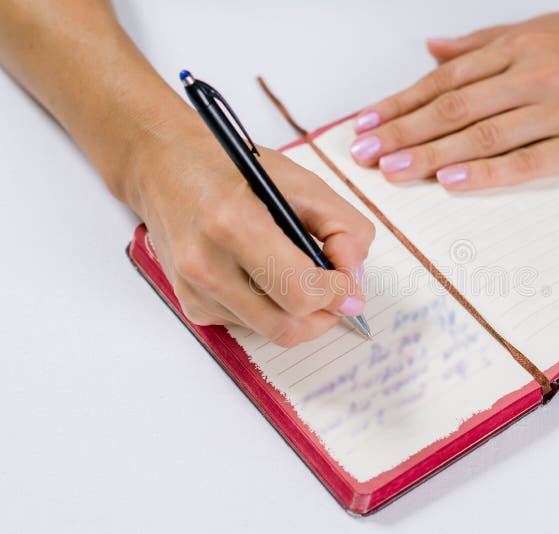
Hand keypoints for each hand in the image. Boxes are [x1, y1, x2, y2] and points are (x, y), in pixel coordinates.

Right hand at [126, 122, 374, 346]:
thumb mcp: (303, 183)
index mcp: (234, 224)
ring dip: (298, 311)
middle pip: (288, 327)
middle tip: (335, 289)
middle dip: (324, 313)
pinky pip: (250, 326)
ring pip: (272, 332)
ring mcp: (194, 290)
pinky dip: (270, 308)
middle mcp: (205, 264)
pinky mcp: (190, 305)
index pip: (302, 293)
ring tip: (299, 272)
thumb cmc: (234, 169)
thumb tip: (355, 284)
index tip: (346, 277)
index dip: (338, 292)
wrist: (164, 166)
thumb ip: (344, 229)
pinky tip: (263, 273)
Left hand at [349, 11, 558, 189]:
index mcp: (522, 44)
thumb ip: (486, 42)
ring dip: (434, 154)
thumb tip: (431, 48)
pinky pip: (531, 160)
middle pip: (455, 106)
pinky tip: (456, 183)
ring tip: (395, 172)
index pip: (446, 78)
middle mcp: (536, 72)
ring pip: (485, 133)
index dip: (401, 104)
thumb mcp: (549, 27)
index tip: (365, 125)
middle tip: (365, 156)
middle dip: (403, 132)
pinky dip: (491, 173)